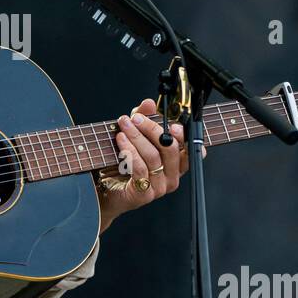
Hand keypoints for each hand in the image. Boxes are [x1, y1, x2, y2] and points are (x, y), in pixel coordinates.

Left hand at [97, 98, 206, 232]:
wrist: (106, 192)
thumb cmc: (123, 164)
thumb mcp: (135, 136)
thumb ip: (144, 119)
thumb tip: (149, 103)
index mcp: (176, 165)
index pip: (191, 150)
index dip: (185, 137)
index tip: (173, 124)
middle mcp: (172, 177)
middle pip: (170, 149)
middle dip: (152, 130)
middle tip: (136, 118)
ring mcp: (159, 188)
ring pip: (153, 157)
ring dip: (137, 137)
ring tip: (124, 125)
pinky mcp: (144, 194)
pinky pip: (139, 168)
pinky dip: (129, 151)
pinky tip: (121, 140)